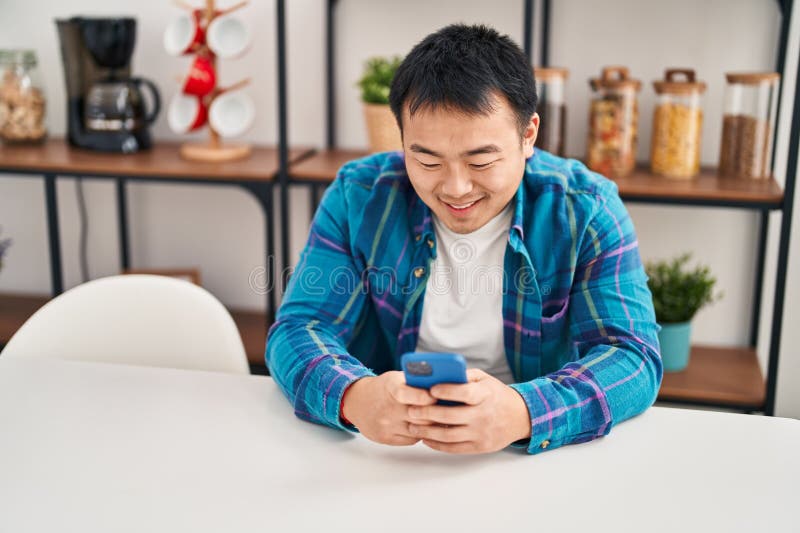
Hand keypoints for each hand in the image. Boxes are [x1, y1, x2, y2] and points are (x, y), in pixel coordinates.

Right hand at [341, 371, 436, 445]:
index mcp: (389, 387)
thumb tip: (443, 385)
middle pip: (419, 416)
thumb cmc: (384, 388)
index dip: (423, 396)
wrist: (358, 402)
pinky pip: (412, 439)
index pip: (405, 393)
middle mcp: (386, 408)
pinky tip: (423, 426)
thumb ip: (416, 382)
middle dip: (436, 413)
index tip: (436, 396)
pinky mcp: (386, 438)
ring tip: (440, 419)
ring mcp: (385, 425)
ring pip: (418, 429)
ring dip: (431, 425)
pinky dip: (421, 433)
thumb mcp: (396, 378)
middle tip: (448, 410)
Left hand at [407, 369, 531, 453]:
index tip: (430, 390)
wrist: (520, 417)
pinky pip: (454, 448)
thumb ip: (463, 376)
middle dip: (427, 414)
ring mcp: (481, 433)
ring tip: (412, 426)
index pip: (464, 393)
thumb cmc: (496, 394)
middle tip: (411, 410)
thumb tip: (438, 376)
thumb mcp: (485, 379)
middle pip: (450, 416)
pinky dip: (437, 445)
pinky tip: (426, 438)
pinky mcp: (480, 447)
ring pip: (449, 435)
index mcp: (485, 395)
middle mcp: (484, 415)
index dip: (446, 391)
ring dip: (427, 432)